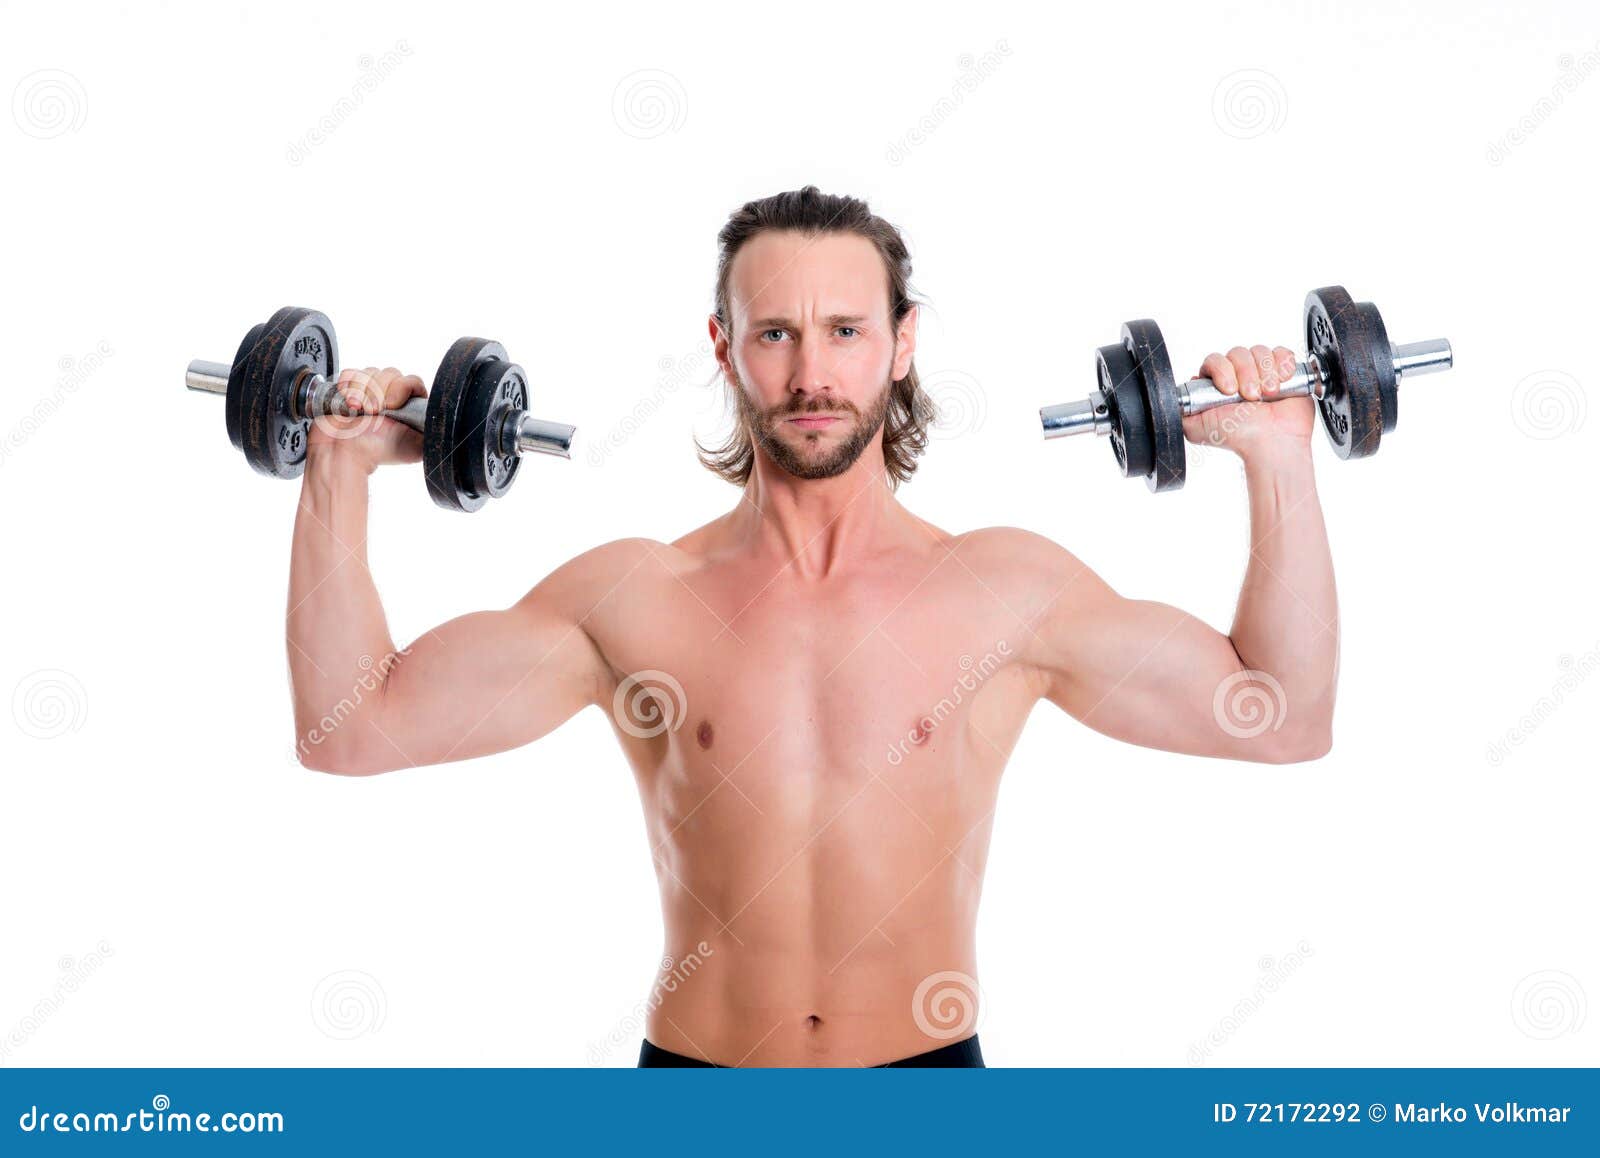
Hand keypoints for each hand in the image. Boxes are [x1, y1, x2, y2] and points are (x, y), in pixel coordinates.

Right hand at [307, 366, 425, 472]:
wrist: (344, 454)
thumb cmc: (376, 452)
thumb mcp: (416, 447)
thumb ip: (431, 433)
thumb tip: (445, 425)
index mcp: (410, 407)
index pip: (412, 382)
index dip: (401, 389)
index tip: (391, 405)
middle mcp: (391, 396)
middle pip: (391, 373)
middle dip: (378, 391)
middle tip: (371, 411)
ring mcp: (370, 391)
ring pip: (371, 371)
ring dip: (362, 390)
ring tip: (357, 410)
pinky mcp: (350, 388)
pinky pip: (351, 373)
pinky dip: (348, 385)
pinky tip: (348, 401)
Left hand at [1182, 344, 1313, 459]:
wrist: (1272, 444)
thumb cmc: (1240, 438)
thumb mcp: (1197, 427)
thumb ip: (1181, 411)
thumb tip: (1173, 399)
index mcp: (1217, 385)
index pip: (1214, 360)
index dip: (1221, 370)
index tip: (1229, 389)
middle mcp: (1238, 376)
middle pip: (1237, 353)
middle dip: (1246, 373)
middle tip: (1251, 397)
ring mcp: (1261, 373)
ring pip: (1259, 352)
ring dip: (1265, 372)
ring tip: (1269, 395)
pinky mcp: (1283, 371)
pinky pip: (1282, 353)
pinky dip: (1283, 364)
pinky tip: (1282, 382)